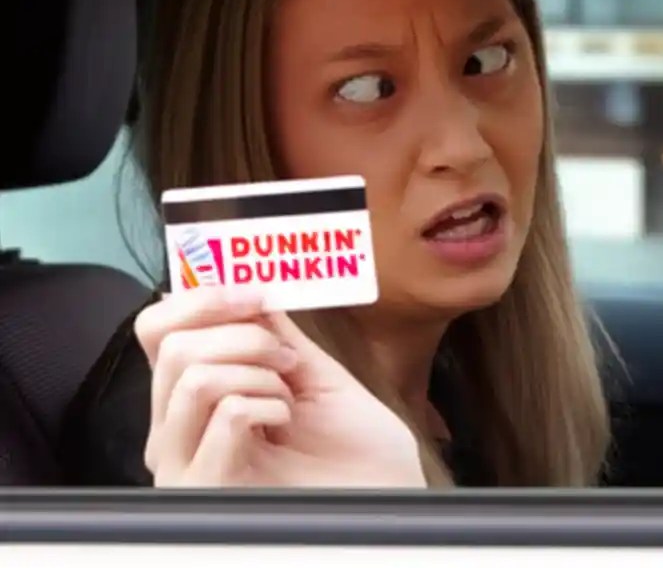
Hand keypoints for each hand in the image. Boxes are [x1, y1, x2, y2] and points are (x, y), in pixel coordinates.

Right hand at [135, 287, 426, 487]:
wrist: (389, 494)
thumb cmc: (356, 448)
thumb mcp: (311, 373)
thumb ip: (271, 333)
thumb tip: (241, 285)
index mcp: (196, 401)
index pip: (157, 332)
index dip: (200, 299)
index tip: (253, 292)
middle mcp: (176, 434)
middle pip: (171, 347)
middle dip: (243, 334)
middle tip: (287, 359)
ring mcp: (185, 465)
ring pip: (192, 377)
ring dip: (258, 370)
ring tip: (289, 396)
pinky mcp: (206, 487)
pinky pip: (226, 412)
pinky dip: (268, 402)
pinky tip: (288, 423)